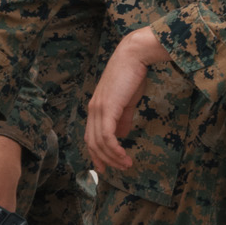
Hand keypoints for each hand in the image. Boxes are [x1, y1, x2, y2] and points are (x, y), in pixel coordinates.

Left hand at [84, 28, 169, 174]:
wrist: (134, 56)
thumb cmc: (133, 74)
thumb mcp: (127, 100)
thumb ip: (123, 117)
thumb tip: (122, 134)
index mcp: (96, 108)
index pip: (90, 136)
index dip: (96, 154)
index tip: (106, 167)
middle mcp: (93, 110)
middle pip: (93, 143)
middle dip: (106, 160)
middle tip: (121, 168)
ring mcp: (98, 110)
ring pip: (100, 143)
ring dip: (113, 157)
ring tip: (127, 164)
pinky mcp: (107, 109)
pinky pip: (107, 137)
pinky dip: (115, 150)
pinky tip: (124, 155)